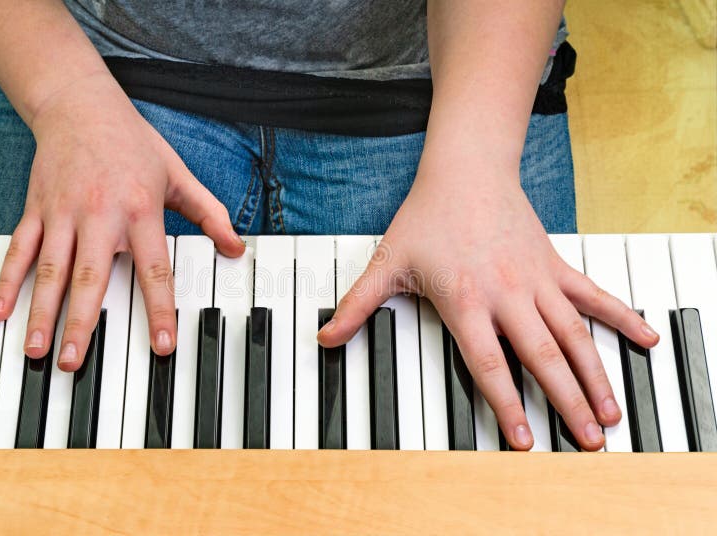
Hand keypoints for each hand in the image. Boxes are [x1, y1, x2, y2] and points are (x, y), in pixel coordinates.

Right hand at [0, 72, 244, 370]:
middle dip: (83, 322)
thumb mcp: (179, 175)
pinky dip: (9, 281)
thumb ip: (210, 213)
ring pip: (51, 271)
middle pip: (91, 277)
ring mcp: (63, 213)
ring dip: (42, 312)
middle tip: (74, 362)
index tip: (161, 346)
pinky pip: (21, 250)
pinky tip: (1, 310)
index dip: (159, 310)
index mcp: (140, 210)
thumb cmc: (133, 143)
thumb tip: (237, 247)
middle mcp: (99, 215)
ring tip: (38, 349)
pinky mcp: (36, 210)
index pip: (154, 270)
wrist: (80, 104)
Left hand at [317, 159, 658, 450]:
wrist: (465, 169)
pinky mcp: (554, 264)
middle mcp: (507, 294)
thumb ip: (356, 305)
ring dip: (595, 374)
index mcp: (466, 300)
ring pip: (574, 334)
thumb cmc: (427, 216)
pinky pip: (594, 295)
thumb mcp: (387, 262)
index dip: (508, 405)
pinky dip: (622, 317)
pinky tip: (646, 339)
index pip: (490, 364)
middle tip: (587, 440)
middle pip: (542, 356)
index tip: (526, 439)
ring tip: (612, 412)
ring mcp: (536, 280)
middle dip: (566, 402)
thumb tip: (323, 338)